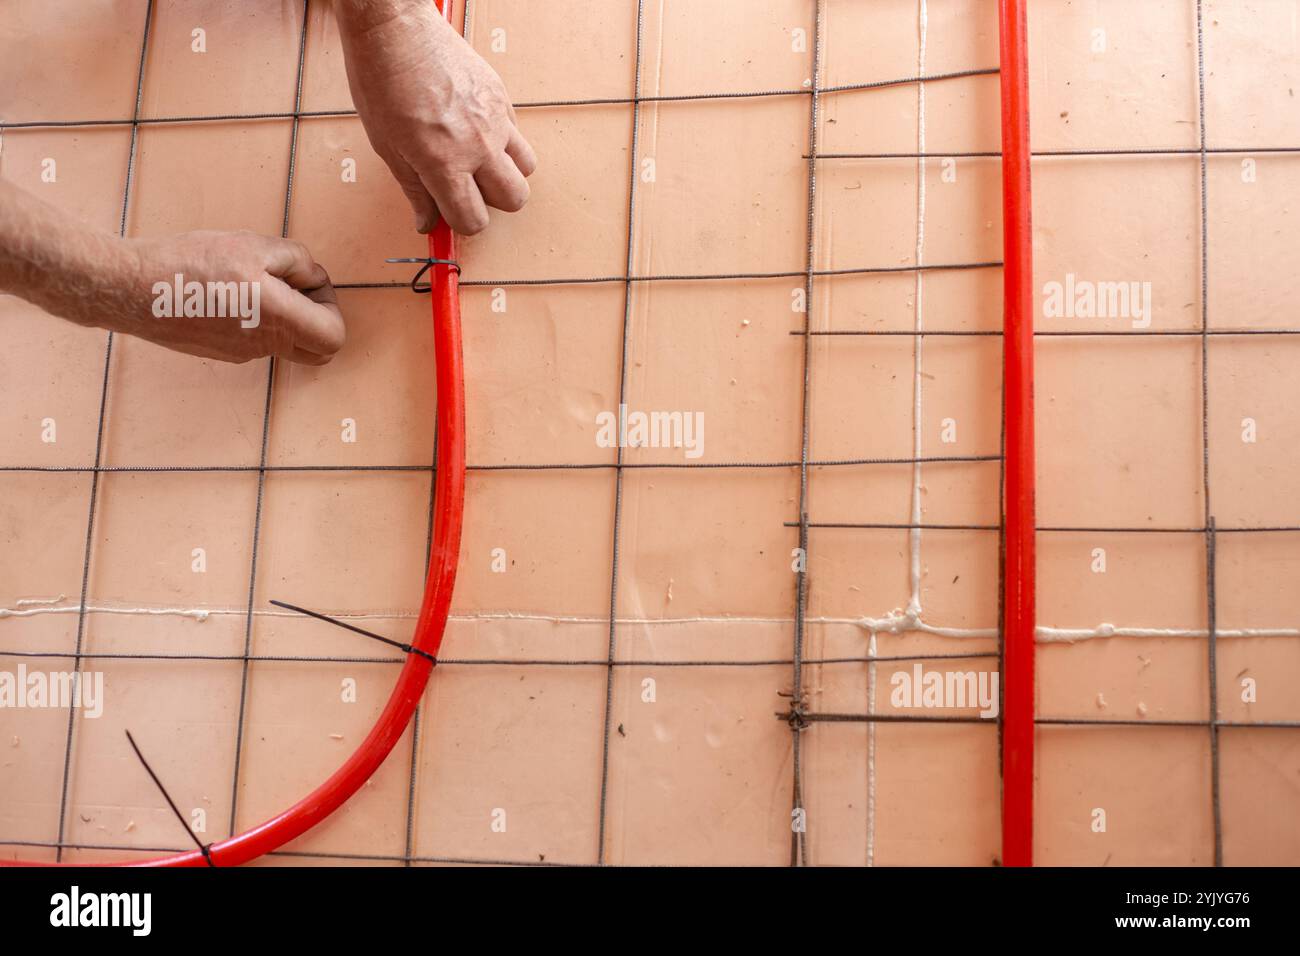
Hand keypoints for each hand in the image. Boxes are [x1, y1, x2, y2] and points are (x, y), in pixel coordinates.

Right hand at [118, 231, 344, 364]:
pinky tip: (226, 289)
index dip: (330, 306)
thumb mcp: (252, 246)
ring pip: (283, 340)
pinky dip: (255, 316)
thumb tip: (312, 276)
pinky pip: (255, 338)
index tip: (307, 281)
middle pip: (317, 349)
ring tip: (248, 277)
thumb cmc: (189, 264)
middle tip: (292, 285)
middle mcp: (264, 346)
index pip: (334, 338)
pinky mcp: (221, 351)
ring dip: (282, 311)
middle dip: (316, 317)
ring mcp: (241, 354)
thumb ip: (295, 260)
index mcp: (278, 321)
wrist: (128, 288)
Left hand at [336, 0, 536, 234]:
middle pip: (514, 199)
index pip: (474, 219)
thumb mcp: (387, 146)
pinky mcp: (501, 97)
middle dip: (493, 202)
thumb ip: (413, 189)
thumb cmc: (381, 80)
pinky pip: (517, 133)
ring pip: (527, 168)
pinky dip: (503, 142)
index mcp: (444, 163)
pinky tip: (475, 131)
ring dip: (507, 173)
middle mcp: (478, 145)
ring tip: (481, 163)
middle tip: (470, 190)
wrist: (395, 27)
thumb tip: (426, 222)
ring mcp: (496, 120)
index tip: (452, 213)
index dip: (463, 223)